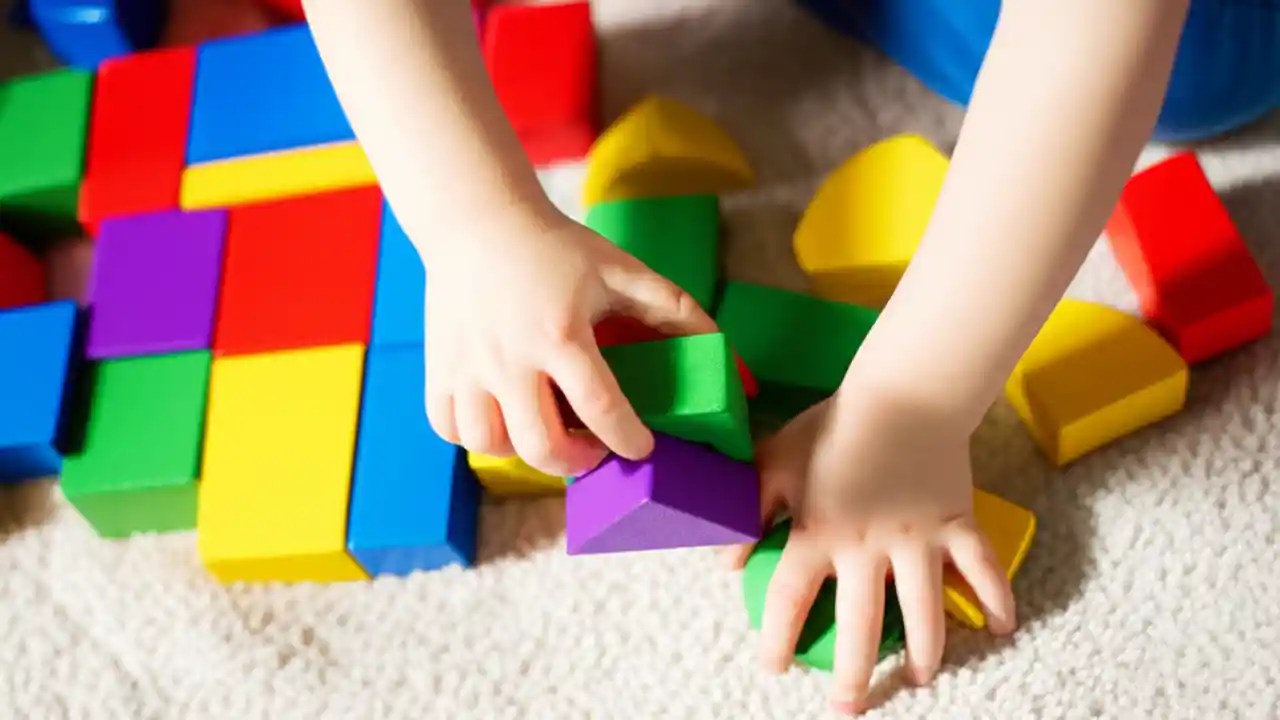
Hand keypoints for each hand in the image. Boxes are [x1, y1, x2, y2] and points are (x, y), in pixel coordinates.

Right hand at [421, 205, 716, 476]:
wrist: (477, 219)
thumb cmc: (553, 245)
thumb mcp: (617, 268)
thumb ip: (668, 306)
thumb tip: (715, 340)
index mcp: (560, 334)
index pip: (600, 408)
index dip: (628, 438)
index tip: (642, 446)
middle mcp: (510, 359)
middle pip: (540, 445)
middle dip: (577, 463)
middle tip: (593, 451)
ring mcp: (468, 367)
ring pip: (490, 444)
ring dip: (524, 452)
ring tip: (545, 433)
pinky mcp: (439, 367)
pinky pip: (448, 427)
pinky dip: (476, 436)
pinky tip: (501, 420)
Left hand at [726, 385, 1015, 714]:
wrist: (902, 389)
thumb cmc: (833, 425)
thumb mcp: (774, 458)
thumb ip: (748, 508)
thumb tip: (723, 561)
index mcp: (817, 532)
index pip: (789, 599)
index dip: (776, 639)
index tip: (773, 668)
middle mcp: (867, 546)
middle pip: (859, 626)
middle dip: (851, 675)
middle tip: (847, 708)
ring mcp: (917, 538)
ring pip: (924, 612)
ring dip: (923, 652)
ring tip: (917, 678)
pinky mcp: (956, 522)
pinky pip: (982, 568)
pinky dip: (995, 598)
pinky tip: (1001, 627)